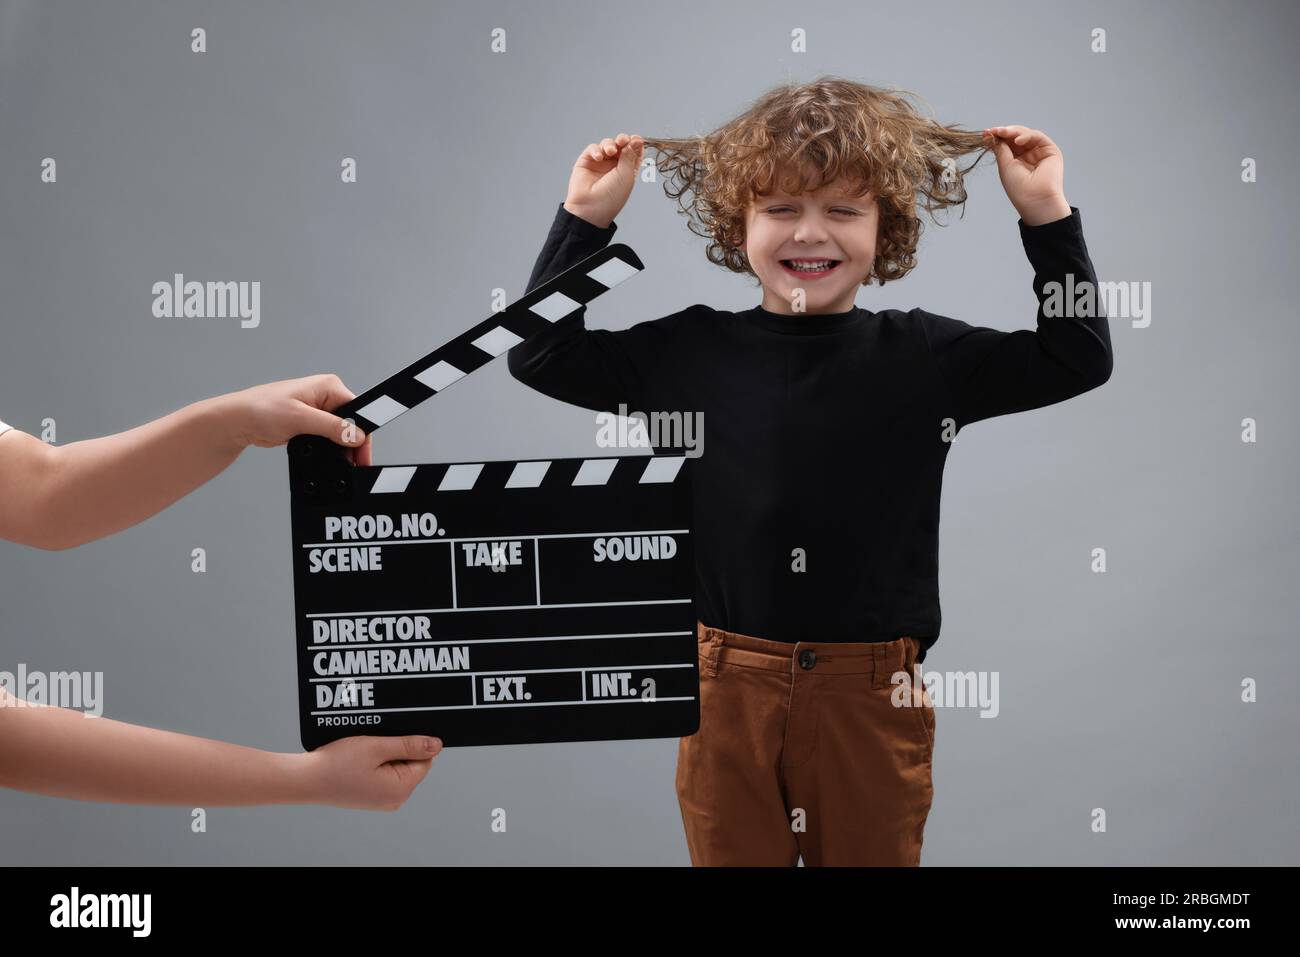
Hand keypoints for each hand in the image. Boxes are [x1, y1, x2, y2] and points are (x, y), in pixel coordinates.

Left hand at [227, 374, 372, 464]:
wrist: (238, 422)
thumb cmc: (260, 410)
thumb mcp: (301, 418)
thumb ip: (331, 427)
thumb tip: (356, 436)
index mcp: (328, 386)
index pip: (358, 410)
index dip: (363, 434)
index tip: (363, 454)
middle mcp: (326, 396)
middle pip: (352, 424)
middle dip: (351, 444)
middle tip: (352, 464)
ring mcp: (318, 410)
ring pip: (340, 433)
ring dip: (339, 448)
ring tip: (335, 460)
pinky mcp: (310, 423)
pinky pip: (328, 438)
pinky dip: (328, 449)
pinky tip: (322, 455)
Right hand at [301, 734, 442, 810]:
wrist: (305, 779)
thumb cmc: (337, 764)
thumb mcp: (377, 747)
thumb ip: (409, 745)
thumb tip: (436, 745)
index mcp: (400, 789)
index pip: (425, 759)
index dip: (413, 742)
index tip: (395, 732)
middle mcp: (394, 799)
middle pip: (411, 763)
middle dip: (397, 746)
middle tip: (376, 738)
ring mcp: (381, 799)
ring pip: (395, 765)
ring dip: (384, 751)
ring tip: (365, 747)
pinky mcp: (370, 795)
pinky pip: (382, 772)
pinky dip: (374, 760)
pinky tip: (360, 754)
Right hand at [563, 133, 644, 228]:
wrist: (590, 207)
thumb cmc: (611, 196)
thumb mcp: (627, 175)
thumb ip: (630, 156)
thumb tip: (636, 140)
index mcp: (627, 171)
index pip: (633, 152)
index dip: (636, 144)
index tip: (637, 139)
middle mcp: (614, 166)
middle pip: (621, 145)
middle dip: (623, 140)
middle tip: (623, 140)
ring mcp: (600, 163)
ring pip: (607, 144)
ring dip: (609, 144)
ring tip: (610, 151)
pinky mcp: (586, 162)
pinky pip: (592, 149)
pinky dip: (596, 150)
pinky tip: (598, 157)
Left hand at [982, 126, 1071, 225]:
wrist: (1035, 199)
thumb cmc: (1019, 188)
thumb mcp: (1005, 165)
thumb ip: (1001, 149)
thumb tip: (993, 135)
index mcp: (1016, 161)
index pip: (1006, 144)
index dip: (997, 137)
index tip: (985, 133)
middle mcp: (1028, 155)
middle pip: (1015, 137)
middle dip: (1003, 132)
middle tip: (992, 131)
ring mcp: (1039, 152)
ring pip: (1025, 134)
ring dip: (1013, 132)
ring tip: (1002, 133)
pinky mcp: (1050, 150)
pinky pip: (1037, 136)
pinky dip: (1026, 135)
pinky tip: (1017, 140)